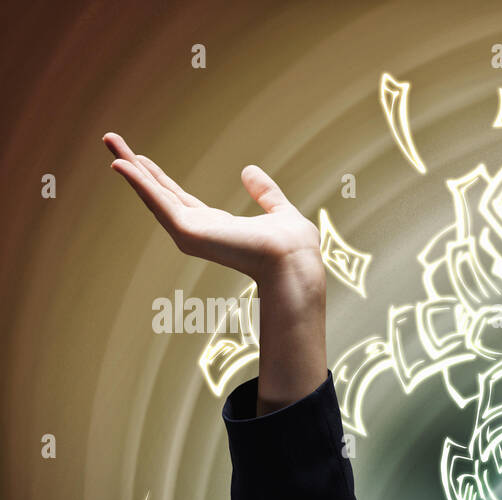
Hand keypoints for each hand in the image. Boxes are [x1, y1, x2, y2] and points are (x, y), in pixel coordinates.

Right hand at [102, 132, 323, 283]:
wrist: (294, 260)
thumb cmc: (293, 246)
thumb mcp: (278, 210)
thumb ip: (265, 193)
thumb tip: (249, 171)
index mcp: (218, 226)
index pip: (179, 198)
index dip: (159, 178)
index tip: (142, 159)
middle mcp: (199, 230)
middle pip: (158, 193)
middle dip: (135, 167)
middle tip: (111, 140)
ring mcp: (191, 233)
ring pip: (153, 195)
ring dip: (131, 168)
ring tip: (110, 142)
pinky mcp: (188, 233)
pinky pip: (158, 202)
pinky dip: (140, 183)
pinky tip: (122, 164)